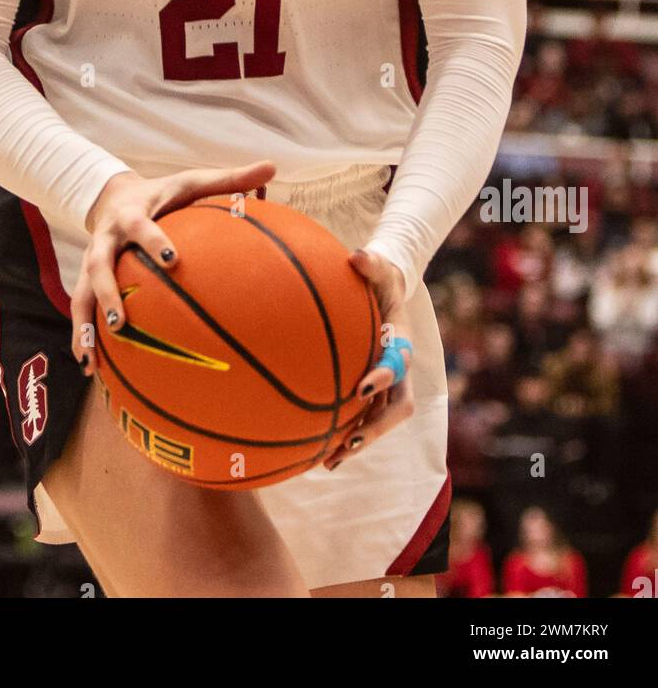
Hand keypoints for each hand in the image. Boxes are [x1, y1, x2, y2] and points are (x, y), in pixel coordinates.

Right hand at [71, 159, 276, 375]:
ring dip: (85, 326)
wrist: (112, 195)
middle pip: (98, 266)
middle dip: (107, 293)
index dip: (154, 242)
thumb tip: (272, 167)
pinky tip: (91, 368)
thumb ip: (229, 179)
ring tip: (91, 358)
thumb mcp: (191, 181)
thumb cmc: (164, 193)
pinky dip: (83, 337)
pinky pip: (81, 309)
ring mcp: (92, 261)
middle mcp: (106, 240)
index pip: (141, 227)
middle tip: (120, 321)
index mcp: (133, 214)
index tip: (171, 261)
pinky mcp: (86, 280)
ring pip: (82, 294)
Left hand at [322, 249, 414, 469]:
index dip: (384, 376)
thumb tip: (358, 255)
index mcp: (400, 342)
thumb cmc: (378, 278)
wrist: (385, 290)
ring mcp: (386, 384)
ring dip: (357, 441)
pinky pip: (361, 417)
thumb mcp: (377, 267)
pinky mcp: (370, 391)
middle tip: (350, 442)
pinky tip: (315, 450)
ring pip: (379, 421)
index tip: (363, 387)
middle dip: (375, 427)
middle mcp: (398, 369)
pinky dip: (343, 434)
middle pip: (396, 408)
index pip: (398, 364)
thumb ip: (370, 263)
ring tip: (329, 461)